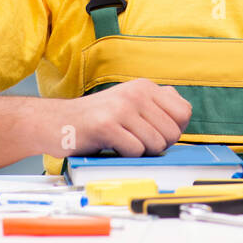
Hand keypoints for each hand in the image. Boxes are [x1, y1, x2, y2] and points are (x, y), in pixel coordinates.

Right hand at [45, 78, 192, 157]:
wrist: (58, 122)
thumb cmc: (98, 118)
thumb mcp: (130, 102)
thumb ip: (157, 104)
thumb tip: (184, 113)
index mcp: (145, 87)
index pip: (184, 113)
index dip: (174, 130)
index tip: (154, 132)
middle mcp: (136, 93)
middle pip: (172, 133)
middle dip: (157, 145)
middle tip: (135, 140)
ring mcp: (121, 107)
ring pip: (155, 144)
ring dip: (140, 151)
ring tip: (122, 142)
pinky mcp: (107, 125)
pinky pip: (135, 150)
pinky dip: (125, 155)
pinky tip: (111, 145)